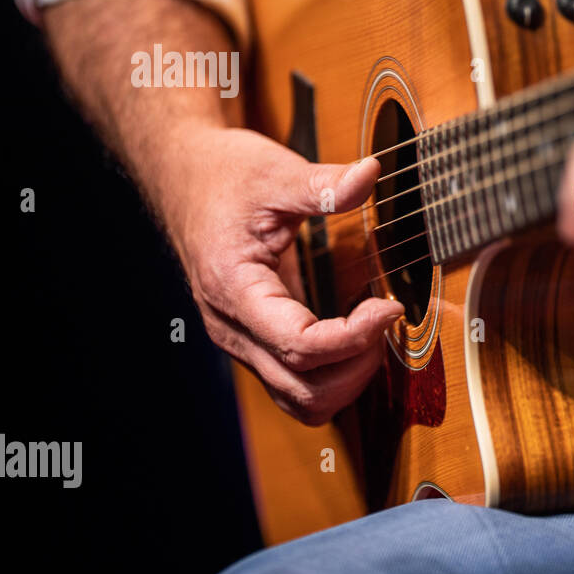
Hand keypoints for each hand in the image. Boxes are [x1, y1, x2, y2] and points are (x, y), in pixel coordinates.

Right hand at [156, 125, 402, 424]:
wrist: (185, 178)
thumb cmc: (224, 176)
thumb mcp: (274, 172)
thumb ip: (323, 184)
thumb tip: (369, 174)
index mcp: (235, 291)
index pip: (299, 346)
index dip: (355, 336)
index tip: (389, 306)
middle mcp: (233, 329)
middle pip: (304, 390)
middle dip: (357, 366)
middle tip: (384, 318)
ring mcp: (242, 341)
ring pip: (301, 400)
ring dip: (347, 380)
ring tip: (373, 331)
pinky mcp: (255, 341)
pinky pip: (297, 384)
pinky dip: (334, 374)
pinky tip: (356, 335)